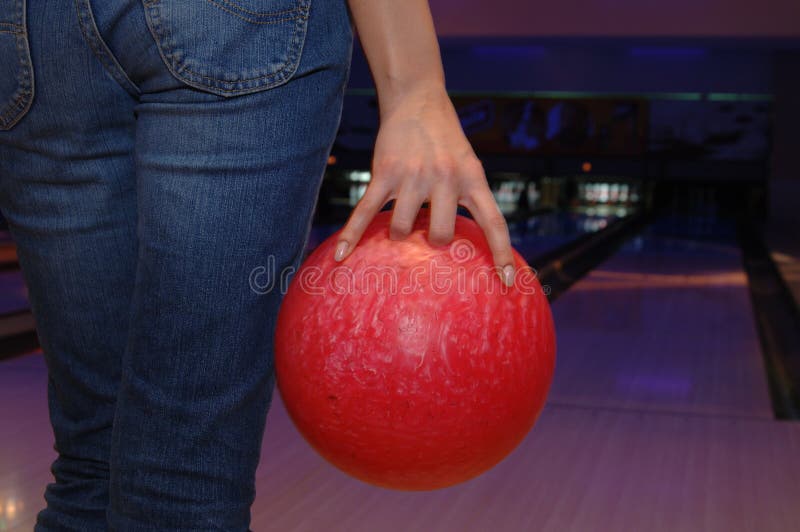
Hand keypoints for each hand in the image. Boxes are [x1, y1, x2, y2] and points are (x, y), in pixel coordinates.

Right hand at [334, 83, 514, 285]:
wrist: (418, 100)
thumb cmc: (446, 141)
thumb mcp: (469, 165)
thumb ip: (468, 198)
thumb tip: (456, 244)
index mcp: (473, 179)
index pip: (493, 223)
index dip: (501, 254)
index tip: (507, 282)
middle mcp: (446, 178)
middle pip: (440, 235)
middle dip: (432, 241)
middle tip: (427, 232)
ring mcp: (413, 177)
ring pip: (402, 229)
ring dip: (400, 233)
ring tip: (402, 221)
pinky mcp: (385, 174)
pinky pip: (366, 212)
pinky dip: (352, 235)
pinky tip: (341, 256)